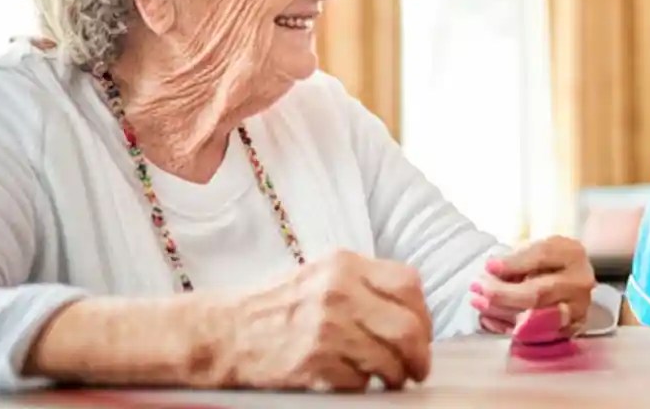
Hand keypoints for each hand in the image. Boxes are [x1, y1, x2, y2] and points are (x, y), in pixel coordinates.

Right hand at [196, 250, 432, 390]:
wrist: (226, 332)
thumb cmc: (278, 307)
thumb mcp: (322, 276)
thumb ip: (364, 284)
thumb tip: (413, 312)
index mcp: (344, 265)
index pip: (409, 284)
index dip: (424, 313)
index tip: (422, 332)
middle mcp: (338, 292)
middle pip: (408, 327)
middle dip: (420, 355)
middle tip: (417, 368)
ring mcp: (327, 329)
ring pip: (390, 360)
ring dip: (395, 375)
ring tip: (388, 378)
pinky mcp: (314, 363)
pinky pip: (360, 382)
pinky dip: (361, 385)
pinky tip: (350, 379)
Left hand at [470, 236, 595, 336]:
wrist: (570, 281)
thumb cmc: (547, 262)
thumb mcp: (535, 248)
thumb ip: (517, 257)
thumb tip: (491, 272)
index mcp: (571, 254)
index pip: (542, 256)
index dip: (513, 262)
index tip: (489, 266)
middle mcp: (578, 283)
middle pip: (538, 293)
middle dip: (503, 293)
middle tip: (478, 287)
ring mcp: (576, 311)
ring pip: (535, 318)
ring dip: (501, 311)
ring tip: (478, 302)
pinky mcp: (567, 332)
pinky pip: (534, 336)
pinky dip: (507, 328)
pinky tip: (488, 319)